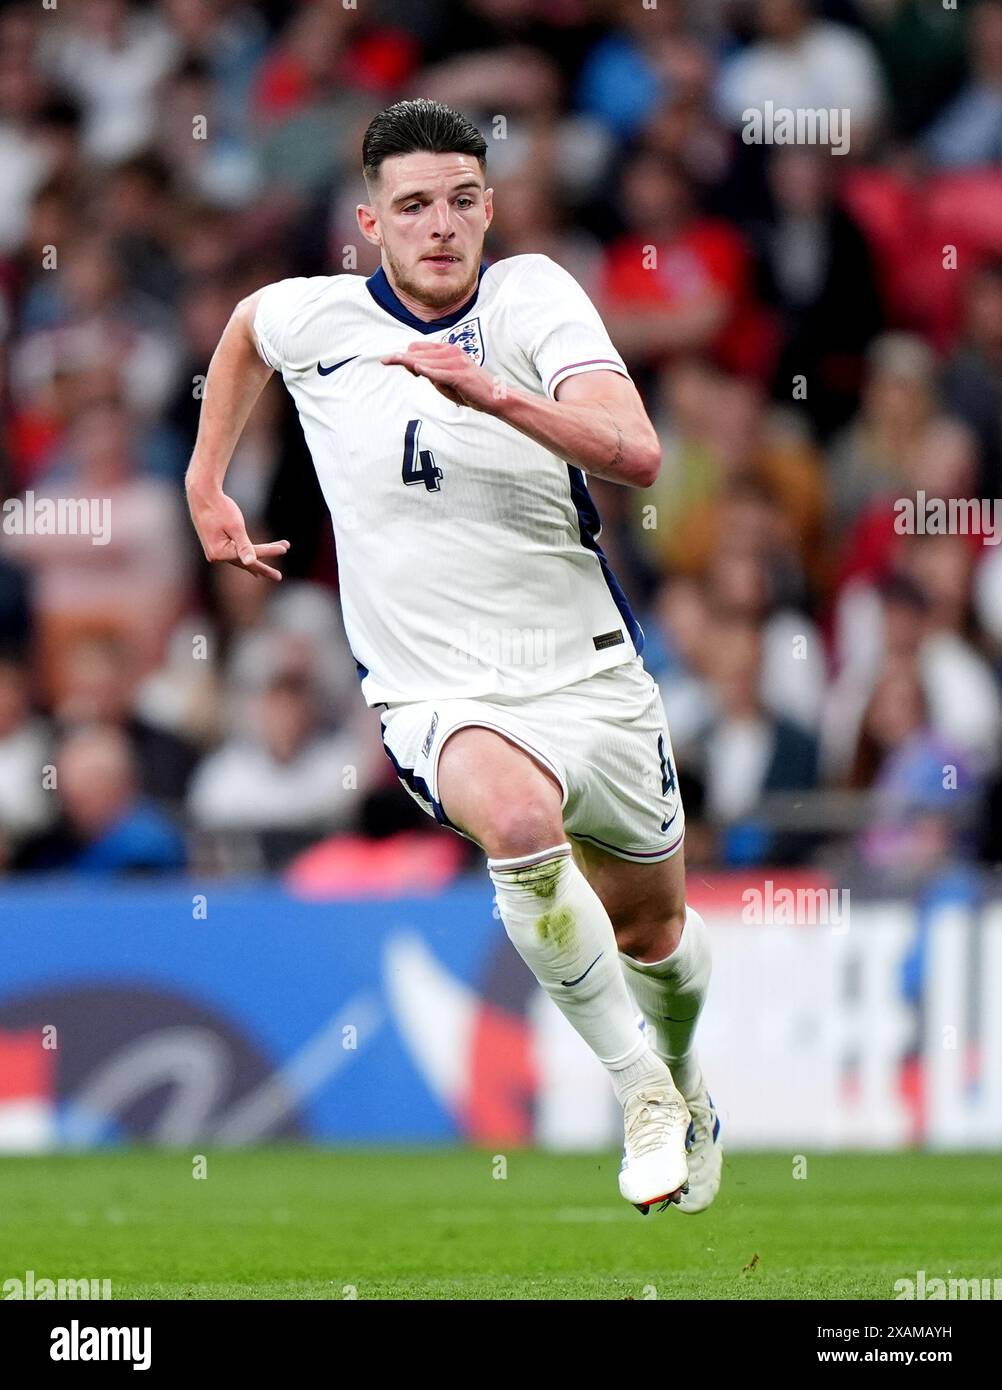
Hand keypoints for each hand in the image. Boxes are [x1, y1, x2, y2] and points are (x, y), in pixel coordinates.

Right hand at [186, 486, 289, 580]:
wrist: (202, 494)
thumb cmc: (219, 507)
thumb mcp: (235, 526)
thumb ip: (244, 546)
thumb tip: (250, 563)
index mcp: (220, 552)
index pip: (250, 553)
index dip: (269, 551)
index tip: (285, 548)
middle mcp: (216, 556)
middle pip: (245, 563)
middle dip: (264, 568)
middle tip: (279, 577)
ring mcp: (215, 552)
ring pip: (241, 559)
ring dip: (257, 562)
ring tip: (270, 574)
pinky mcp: (216, 547)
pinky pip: (234, 555)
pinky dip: (245, 558)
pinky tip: (252, 566)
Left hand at [381, 341, 497, 409]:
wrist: (494, 397)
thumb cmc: (468, 390)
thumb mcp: (444, 380)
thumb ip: (430, 372)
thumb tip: (413, 367)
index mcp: (446, 350)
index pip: (417, 347)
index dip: (404, 356)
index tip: (399, 366)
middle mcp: (450, 351)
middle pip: (416, 351)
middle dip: (400, 358)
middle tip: (386, 361)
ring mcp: (456, 362)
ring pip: (424, 361)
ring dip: (408, 364)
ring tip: (395, 363)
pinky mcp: (460, 375)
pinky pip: (439, 373)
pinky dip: (428, 371)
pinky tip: (416, 369)